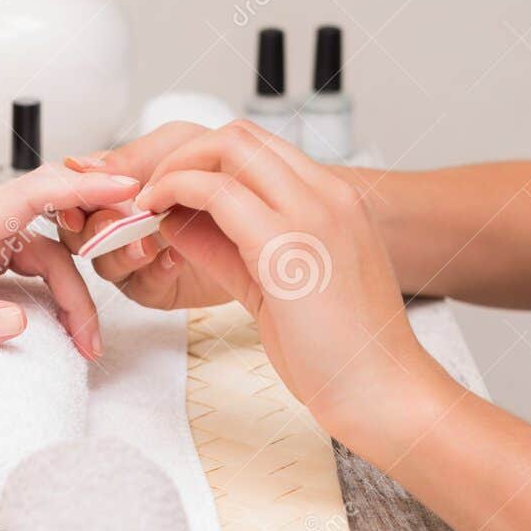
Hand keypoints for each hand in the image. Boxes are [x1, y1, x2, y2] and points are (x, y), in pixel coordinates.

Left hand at [0, 164, 139, 358]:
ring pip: (45, 256)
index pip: (31, 194)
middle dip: (88, 268)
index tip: (123, 188)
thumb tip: (17, 321)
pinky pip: (29, 270)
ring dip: (71, 296)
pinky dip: (53, 297)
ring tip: (84, 343)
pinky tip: (63, 328)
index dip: (81, 187)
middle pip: (51, 233)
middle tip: (103, 321)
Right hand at [54, 123, 232, 310]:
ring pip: (104, 264)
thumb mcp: (176, 146)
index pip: (69, 196)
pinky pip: (142, 287)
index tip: (78, 200)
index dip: (67, 200)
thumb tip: (77, 164)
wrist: (265, 206)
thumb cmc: (220, 168)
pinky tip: (175, 256)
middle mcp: (114, 224)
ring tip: (147, 241)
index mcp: (109, 187)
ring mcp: (132, 257)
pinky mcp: (156, 286)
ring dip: (123, 251)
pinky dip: (157, 271)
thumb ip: (127, 157)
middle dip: (94, 229)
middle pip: (77, 236)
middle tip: (114, 221)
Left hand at [132, 121, 440, 432]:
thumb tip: (178, 222)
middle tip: (147, 190)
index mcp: (335, 203)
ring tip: (145, 203)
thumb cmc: (340, 355)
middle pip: (240, 136)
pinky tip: (155, 217)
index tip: (167, 190)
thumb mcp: (278, 287)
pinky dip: (176, 193)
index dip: (204, 161)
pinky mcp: (287, 245)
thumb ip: (230, 249)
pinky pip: (218, 193)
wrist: (385, 393)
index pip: (259, 150)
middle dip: (182, 154)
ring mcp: (312, 214)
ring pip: (229, 149)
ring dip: (174, 168)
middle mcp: (328, 196)